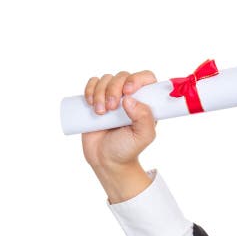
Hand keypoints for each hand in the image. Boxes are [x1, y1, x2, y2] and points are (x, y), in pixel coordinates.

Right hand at [80, 70, 157, 202]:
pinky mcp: (97, 99)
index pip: (146, 78)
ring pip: (106, 78)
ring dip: (100, 92)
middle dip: (114, 89)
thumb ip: (145, 119)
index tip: (128, 92)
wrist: (106, 159)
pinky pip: (92, 83)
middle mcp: (130, 97)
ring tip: (100, 113)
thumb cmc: (127, 149)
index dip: (137, 79)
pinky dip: (90, 89)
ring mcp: (112, 96)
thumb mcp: (143, 137)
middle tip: (111, 108)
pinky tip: (91, 103)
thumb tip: (130, 99)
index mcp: (145, 103)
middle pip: (123, 76)